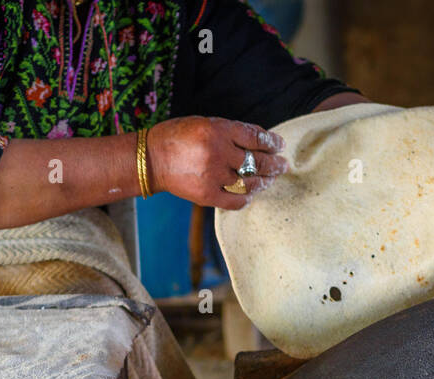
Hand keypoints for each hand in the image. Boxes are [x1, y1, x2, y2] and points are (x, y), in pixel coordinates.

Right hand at [146, 116, 288, 208]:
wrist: (150, 159)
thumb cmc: (178, 137)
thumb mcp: (205, 124)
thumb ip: (231, 132)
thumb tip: (260, 140)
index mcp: (218, 130)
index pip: (255, 137)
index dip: (272, 142)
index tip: (280, 145)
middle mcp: (218, 153)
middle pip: (257, 161)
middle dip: (275, 164)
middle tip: (283, 165)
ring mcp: (213, 176)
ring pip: (250, 182)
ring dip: (264, 181)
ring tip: (270, 179)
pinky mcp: (207, 195)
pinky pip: (236, 200)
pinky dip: (247, 198)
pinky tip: (251, 194)